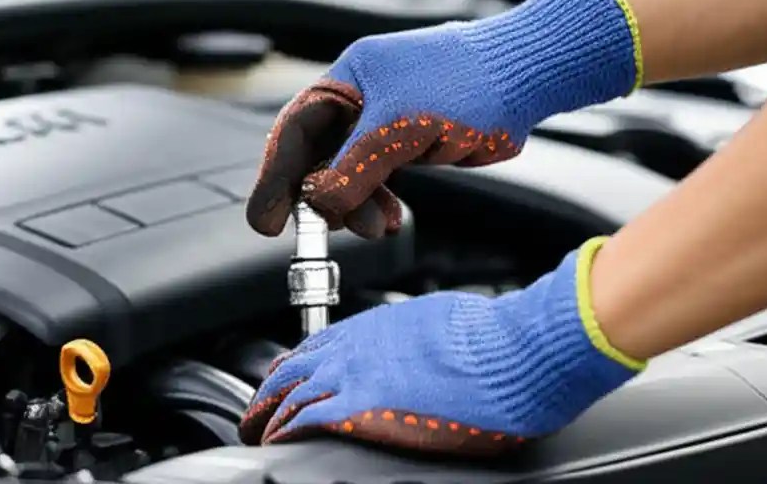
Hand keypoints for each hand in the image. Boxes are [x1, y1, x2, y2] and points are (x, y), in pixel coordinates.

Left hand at [239, 238, 644, 455]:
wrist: (512, 351)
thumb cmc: (495, 339)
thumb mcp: (445, 326)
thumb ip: (419, 340)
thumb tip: (425, 351)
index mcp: (378, 325)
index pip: (319, 344)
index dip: (297, 365)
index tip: (285, 380)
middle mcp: (357, 344)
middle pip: (294, 367)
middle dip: (270, 391)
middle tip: (257, 411)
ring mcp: (355, 373)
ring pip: (290, 391)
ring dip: (267, 413)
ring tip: (254, 431)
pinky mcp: (360, 406)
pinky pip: (305, 417)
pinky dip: (284, 428)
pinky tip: (275, 440)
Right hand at [246, 0, 640, 237]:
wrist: (527, 78)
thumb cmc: (469, 83)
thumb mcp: (399, 131)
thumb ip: (352, 169)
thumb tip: (315, 200)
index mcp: (349, 77)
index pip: (296, 129)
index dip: (276, 175)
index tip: (266, 215)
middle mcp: (361, 96)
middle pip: (319, 154)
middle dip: (319, 195)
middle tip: (310, 230)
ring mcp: (386, 118)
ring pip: (350, 171)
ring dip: (354, 204)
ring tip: (373, 227)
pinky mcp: (410, 140)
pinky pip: (378, 177)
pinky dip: (379, 200)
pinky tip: (389, 219)